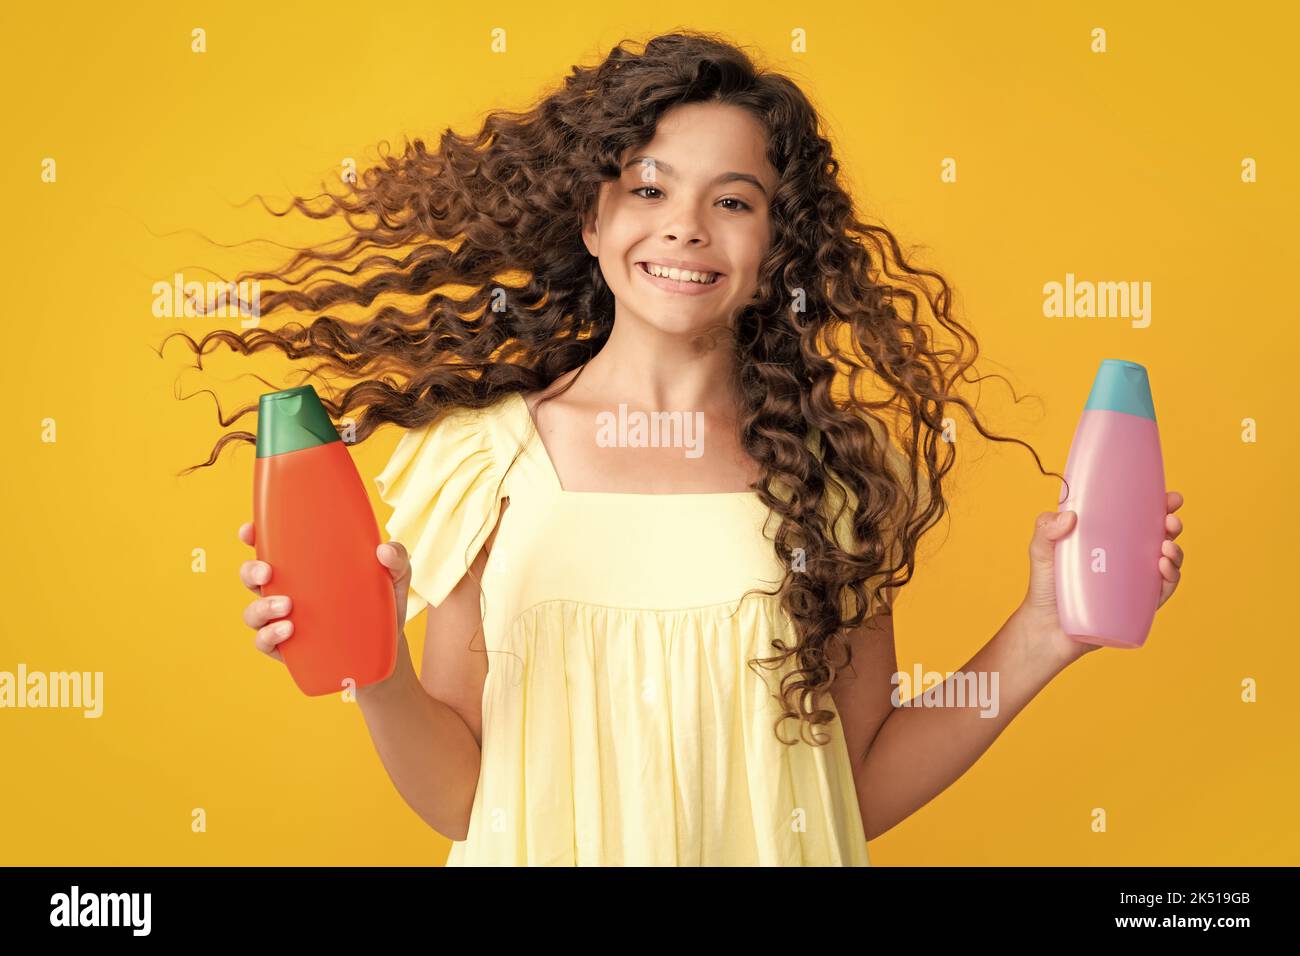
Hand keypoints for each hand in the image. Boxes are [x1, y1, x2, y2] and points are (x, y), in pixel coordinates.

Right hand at [237, 521, 413, 666]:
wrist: (385, 651)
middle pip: (253, 577)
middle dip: (251, 572)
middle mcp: (287, 591)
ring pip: (254, 611)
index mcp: (304, 568)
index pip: (271, 547)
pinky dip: (269, 636)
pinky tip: (287, 631)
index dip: (253, 536)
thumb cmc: (382, 605)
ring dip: (261, 607)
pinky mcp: (288, 649)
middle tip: (267, 572)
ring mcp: (284, 620)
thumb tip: (383, 550)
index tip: (249, 531)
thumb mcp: (394, 579)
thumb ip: (396, 560)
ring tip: (285, 606)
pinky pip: (265, 643)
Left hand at [1018, 491, 1185, 665]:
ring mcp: (1134, 582)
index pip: (1140, 518)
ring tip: (1165, 547)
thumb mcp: (1041, 550)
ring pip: (1167, 562)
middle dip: (1172, 526)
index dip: (1160, 506)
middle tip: (1170, 520)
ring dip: (1175, 552)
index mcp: (1111, 539)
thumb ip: (1046, 528)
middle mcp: (1127, 559)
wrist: (1046, 628)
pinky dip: (1170, 578)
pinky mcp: (1137, 606)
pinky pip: (1162, 591)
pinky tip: (1163, 567)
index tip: (1172, 498)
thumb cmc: (1045, 585)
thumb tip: (1070, 517)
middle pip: (1159, 537)